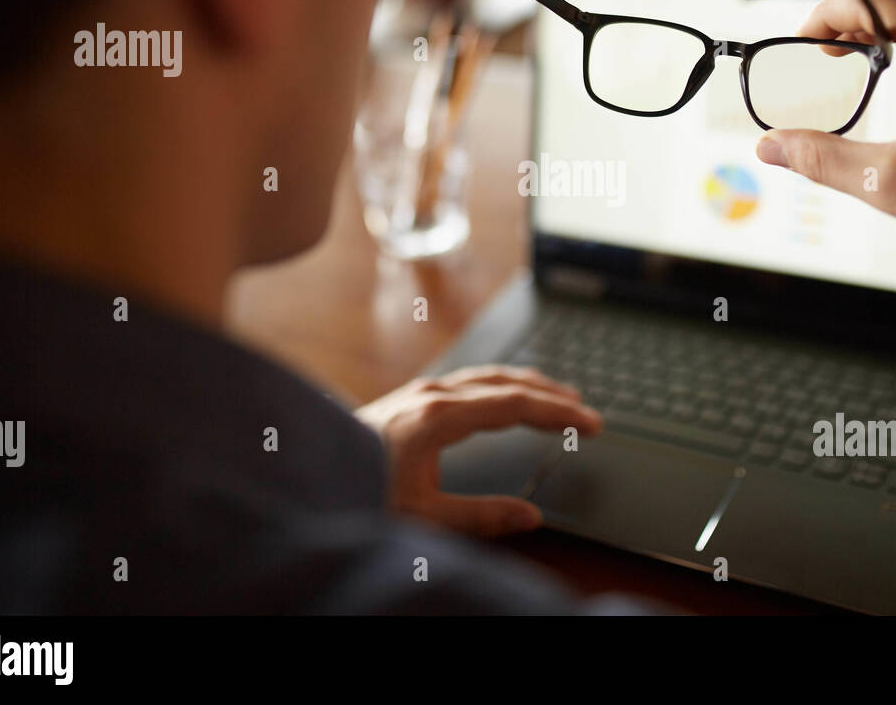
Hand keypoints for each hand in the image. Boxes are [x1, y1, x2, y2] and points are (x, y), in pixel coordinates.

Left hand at [356, 365, 602, 535]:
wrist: (304, 476)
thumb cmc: (355, 493)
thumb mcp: (422, 517)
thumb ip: (481, 517)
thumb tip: (530, 517)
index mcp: (439, 417)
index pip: (516, 405)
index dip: (559, 413)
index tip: (591, 424)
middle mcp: (433, 395)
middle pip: (507, 383)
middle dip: (551, 395)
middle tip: (586, 410)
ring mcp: (421, 392)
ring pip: (488, 377)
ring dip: (528, 385)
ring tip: (557, 396)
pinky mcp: (411, 399)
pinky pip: (470, 381)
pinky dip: (502, 386)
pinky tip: (504, 396)